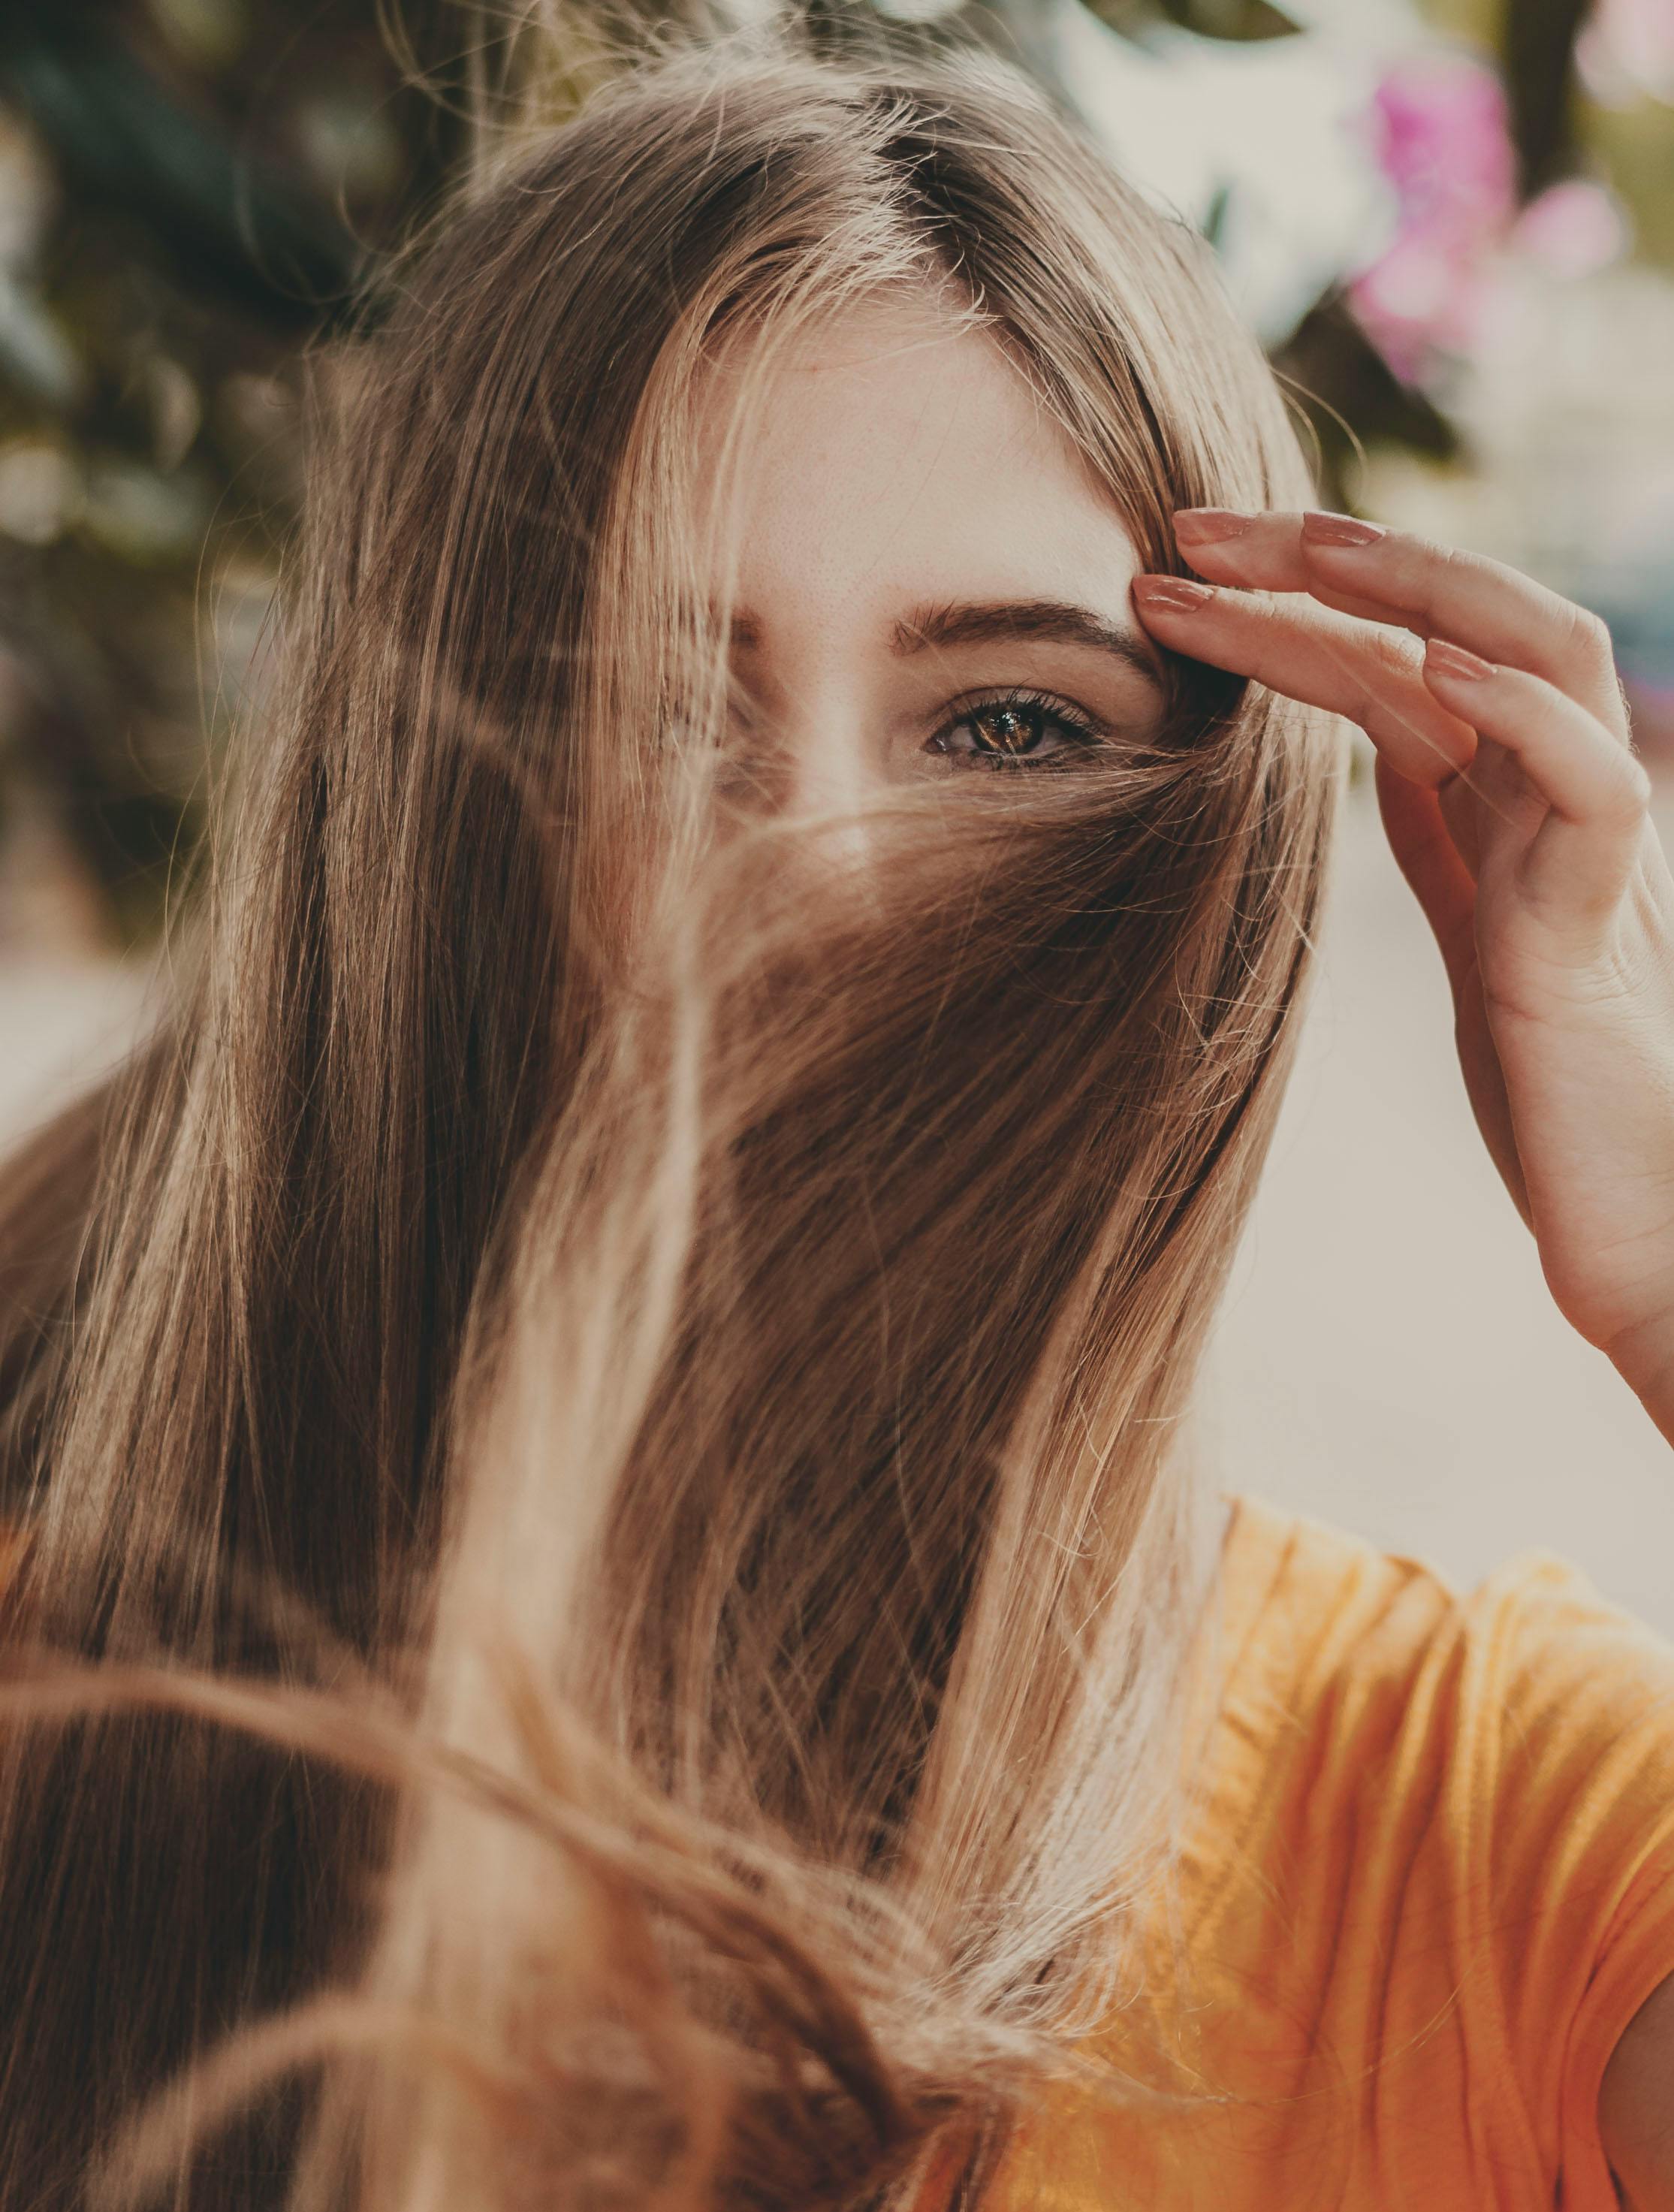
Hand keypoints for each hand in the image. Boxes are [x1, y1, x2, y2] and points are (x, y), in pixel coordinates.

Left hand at [1130, 508, 1673, 1435]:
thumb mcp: (1474, 939)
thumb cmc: (1557, 1094)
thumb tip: (1377, 753)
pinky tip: (1435, 669)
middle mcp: (1553, 801)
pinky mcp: (1599, 930)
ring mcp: (1589, 853)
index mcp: (1508, 803)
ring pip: (1539, 659)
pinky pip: (1592, 785)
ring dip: (1420, 589)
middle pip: (1463, 622)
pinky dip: (1520, 714)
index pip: (1403, 655)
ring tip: (1306, 548)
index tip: (1172, 571)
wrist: (1641, 1225)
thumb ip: (1442, 839)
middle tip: (1187, 525)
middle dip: (1331, 560)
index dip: (1295, 602)